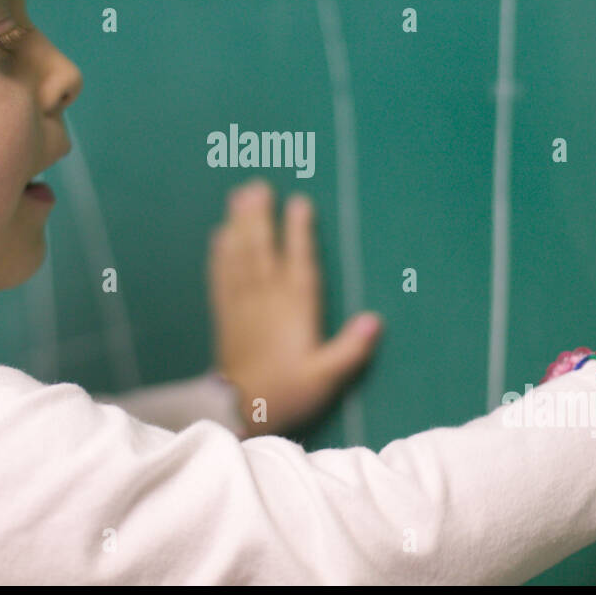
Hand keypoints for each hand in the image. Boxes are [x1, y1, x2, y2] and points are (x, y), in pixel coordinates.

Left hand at [208, 178, 382, 436]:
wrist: (240, 410)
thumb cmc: (289, 391)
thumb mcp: (327, 377)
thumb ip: (351, 349)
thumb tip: (375, 319)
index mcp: (295, 308)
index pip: (298, 260)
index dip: (299, 230)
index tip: (300, 200)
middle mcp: (267, 297)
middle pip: (262, 247)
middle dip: (260, 214)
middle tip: (258, 184)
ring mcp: (242, 303)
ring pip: (240, 254)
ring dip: (239, 223)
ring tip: (239, 195)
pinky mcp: (225, 313)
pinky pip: (221, 275)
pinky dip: (220, 252)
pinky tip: (220, 233)